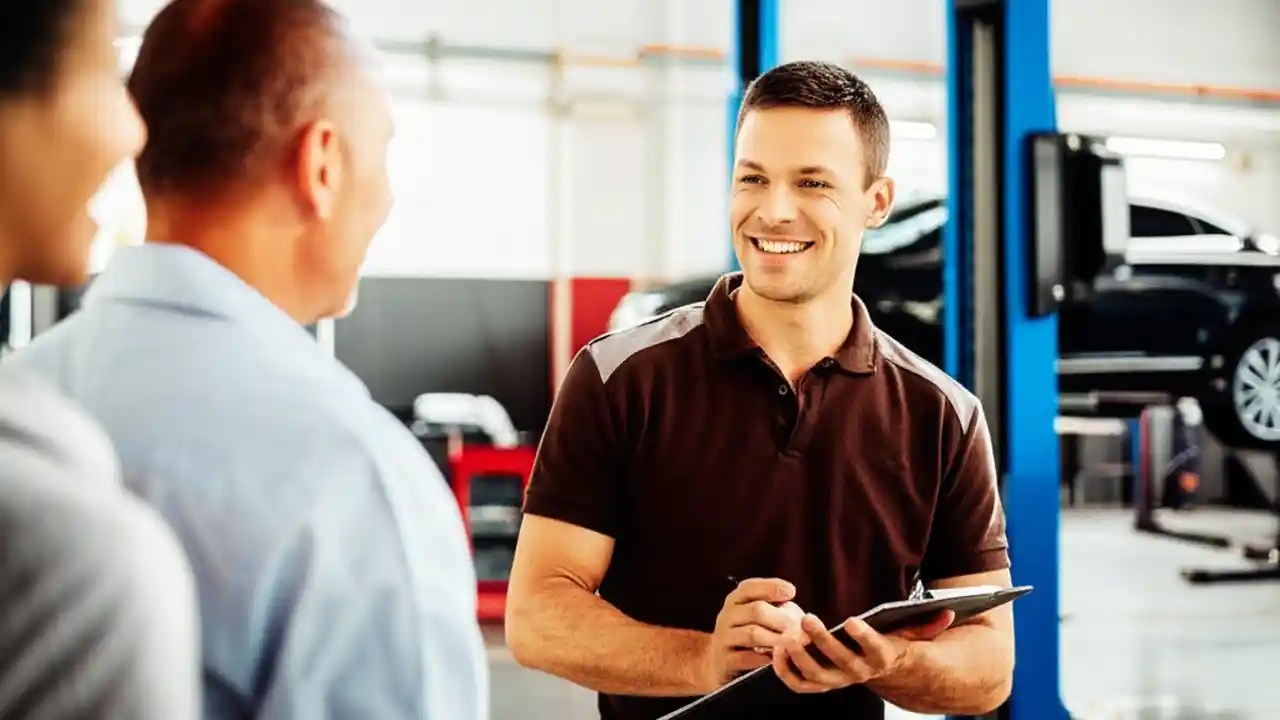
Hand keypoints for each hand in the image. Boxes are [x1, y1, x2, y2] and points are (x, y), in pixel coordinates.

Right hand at [700, 578, 806, 690]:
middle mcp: (726, 616)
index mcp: (735, 601)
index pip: (750, 587)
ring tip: (791, 642)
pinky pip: (746, 658)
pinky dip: (763, 658)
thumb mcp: (753, 616)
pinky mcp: (724, 659)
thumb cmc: (745, 634)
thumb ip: (771, 609)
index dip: (771, 587)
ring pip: (752, 634)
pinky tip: (775, 658)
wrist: (716, 662)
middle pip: (755, 610)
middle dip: (780, 617)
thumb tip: (799, 614)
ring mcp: (724, 638)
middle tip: (796, 626)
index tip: (791, 592)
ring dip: (775, 638)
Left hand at [773, 609, 954, 693]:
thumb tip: (950, 611)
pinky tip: (776, 651)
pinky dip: (785, 671)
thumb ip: (928, 623)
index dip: (865, 637)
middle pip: (840, 663)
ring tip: (786, 636)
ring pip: (817, 676)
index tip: (852, 620)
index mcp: (883, 658)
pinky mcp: (821, 682)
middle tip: (808, 618)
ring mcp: (839, 680)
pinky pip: (800, 684)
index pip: (876, 650)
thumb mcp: (913, 634)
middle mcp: (860, 673)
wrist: (884, 672)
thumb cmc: (895, 644)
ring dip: (799, 658)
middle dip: (822, 641)